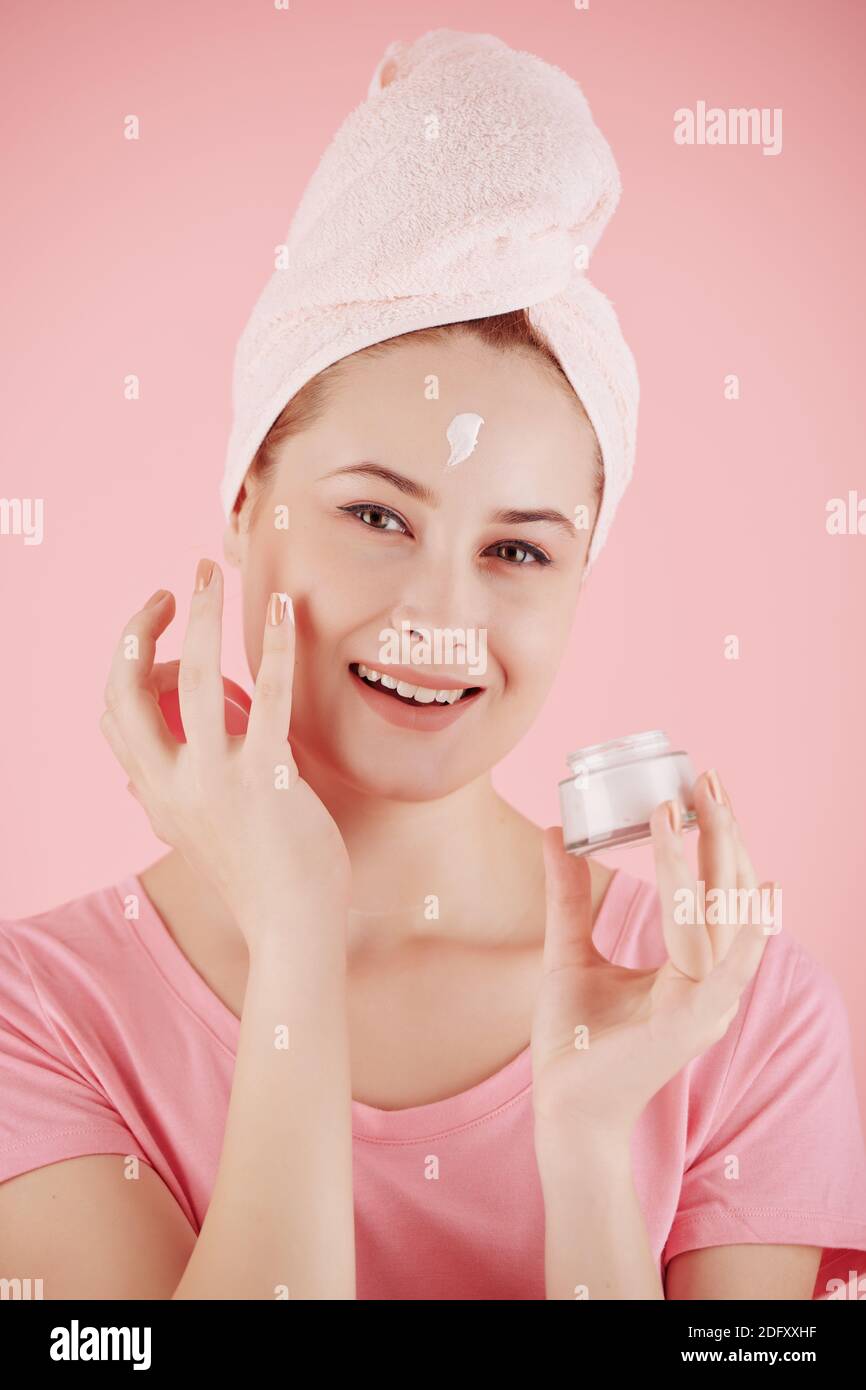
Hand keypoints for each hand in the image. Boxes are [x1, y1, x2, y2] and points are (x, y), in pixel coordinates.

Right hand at [99, 559, 351, 942]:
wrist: (294, 931)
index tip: (158, 645)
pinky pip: (267, 696)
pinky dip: (274, 646)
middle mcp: (171, 783)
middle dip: (138, 628)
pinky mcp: (266, 776)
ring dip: (197, 615)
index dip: (127, 670)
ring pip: (188, 676)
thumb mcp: (193, 839)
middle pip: (125, 688)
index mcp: (154, 794)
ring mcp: (216, 778)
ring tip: (206, 570)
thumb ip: (168, 803)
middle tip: (173, 590)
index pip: (113, 718)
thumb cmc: (260, 882)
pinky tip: (284, 610)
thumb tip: (141, 782)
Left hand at [531, 772, 776, 1143]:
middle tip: (711, 779)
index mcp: (694, 970)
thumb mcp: (570, 950)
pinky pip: (711, 960)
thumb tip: (556, 832)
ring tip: (700, 807)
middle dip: (727, 834)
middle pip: (736, 897)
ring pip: (728, 920)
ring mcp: (707, 1005)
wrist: (561, 1109)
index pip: (720, 895)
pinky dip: (717, 918)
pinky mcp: (689, 1023)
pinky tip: (720, 881)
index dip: (714, 841)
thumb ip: (568, 895)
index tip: (698, 788)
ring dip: (717, 859)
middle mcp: (712, 985)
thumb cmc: (575, 1041)